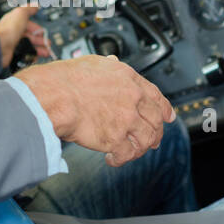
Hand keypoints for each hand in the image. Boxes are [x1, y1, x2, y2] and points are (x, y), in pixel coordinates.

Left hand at [0, 4, 51, 68]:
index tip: (44, 32)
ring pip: (29, 47)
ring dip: (39, 50)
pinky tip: (36, 56)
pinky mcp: (13, 54)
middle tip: (47, 44)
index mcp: (16, 22)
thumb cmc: (8, 30)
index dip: (37, 29)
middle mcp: (14, 33)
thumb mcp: (21, 13)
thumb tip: (35, 5)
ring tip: (46, 52)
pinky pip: (25, 55)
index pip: (29, 25)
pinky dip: (32, 56)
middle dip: (40, 40)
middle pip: (30, 37)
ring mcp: (13, 44)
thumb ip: (29, 8)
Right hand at [13, 54, 175, 166]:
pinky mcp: (115, 139)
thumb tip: (111, 64)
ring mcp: (126, 120)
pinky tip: (113, 159)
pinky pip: (127, 154)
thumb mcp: (93, 63)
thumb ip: (108, 67)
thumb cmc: (66, 79)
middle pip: (156, 120)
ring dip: (141, 148)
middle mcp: (132, 99)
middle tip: (153, 141)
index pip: (156, 96)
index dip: (164, 109)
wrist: (55, 96)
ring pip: (146, 139)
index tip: (168, 116)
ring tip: (132, 152)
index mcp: (128, 79)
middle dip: (156, 133)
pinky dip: (121, 159)